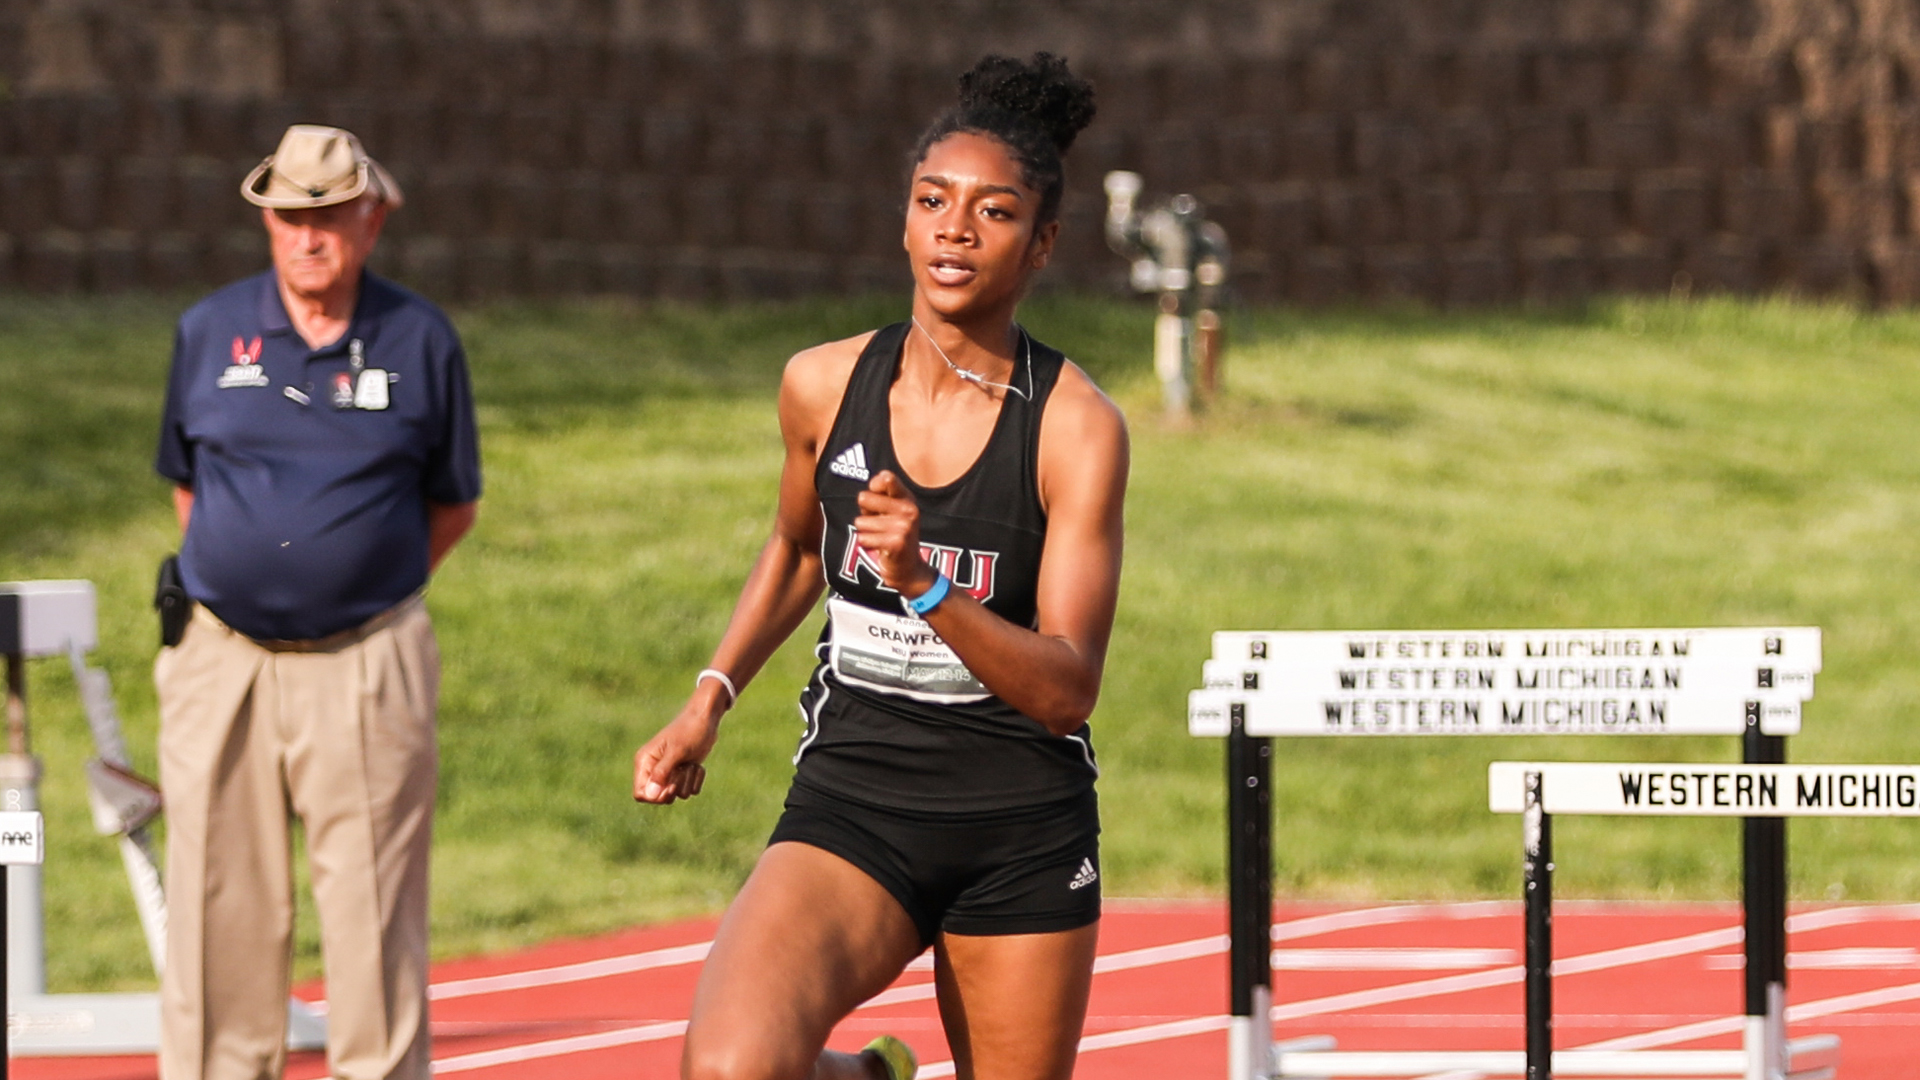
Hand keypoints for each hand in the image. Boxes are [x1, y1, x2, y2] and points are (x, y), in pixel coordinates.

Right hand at [633, 691, 724, 803]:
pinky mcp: (683, 774)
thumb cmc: (690, 730)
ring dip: (688, 780)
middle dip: (675, 787)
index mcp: (645, 762)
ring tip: (690, 762)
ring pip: (677, 794)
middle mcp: (654, 769)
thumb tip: (651, 795)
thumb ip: (662, 772)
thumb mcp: (677, 751)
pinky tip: (697, 764)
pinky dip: (696, 779)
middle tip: (683, 769)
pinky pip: (689, 790)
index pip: (640, 793)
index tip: (670, 787)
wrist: (706, 719)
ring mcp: (669, 772)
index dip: (655, 797)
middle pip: (659, 797)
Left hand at [854, 471, 937, 595]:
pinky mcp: (896, 543)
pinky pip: (863, 538)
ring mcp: (904, 526)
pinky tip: (880, 548)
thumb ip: (878, 496)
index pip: (886, 478)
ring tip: (881, 537)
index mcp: (907, 498)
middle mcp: (909, 509)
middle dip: (864, 513)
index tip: (877, 498)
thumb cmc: (893, 536)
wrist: (908, 568)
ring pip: (861, 522)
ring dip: (866, 532)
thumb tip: (869, 490)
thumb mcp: (889, 511)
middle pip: (864, 498)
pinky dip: (867, 544)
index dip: (873, 487)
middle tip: (879, 525)